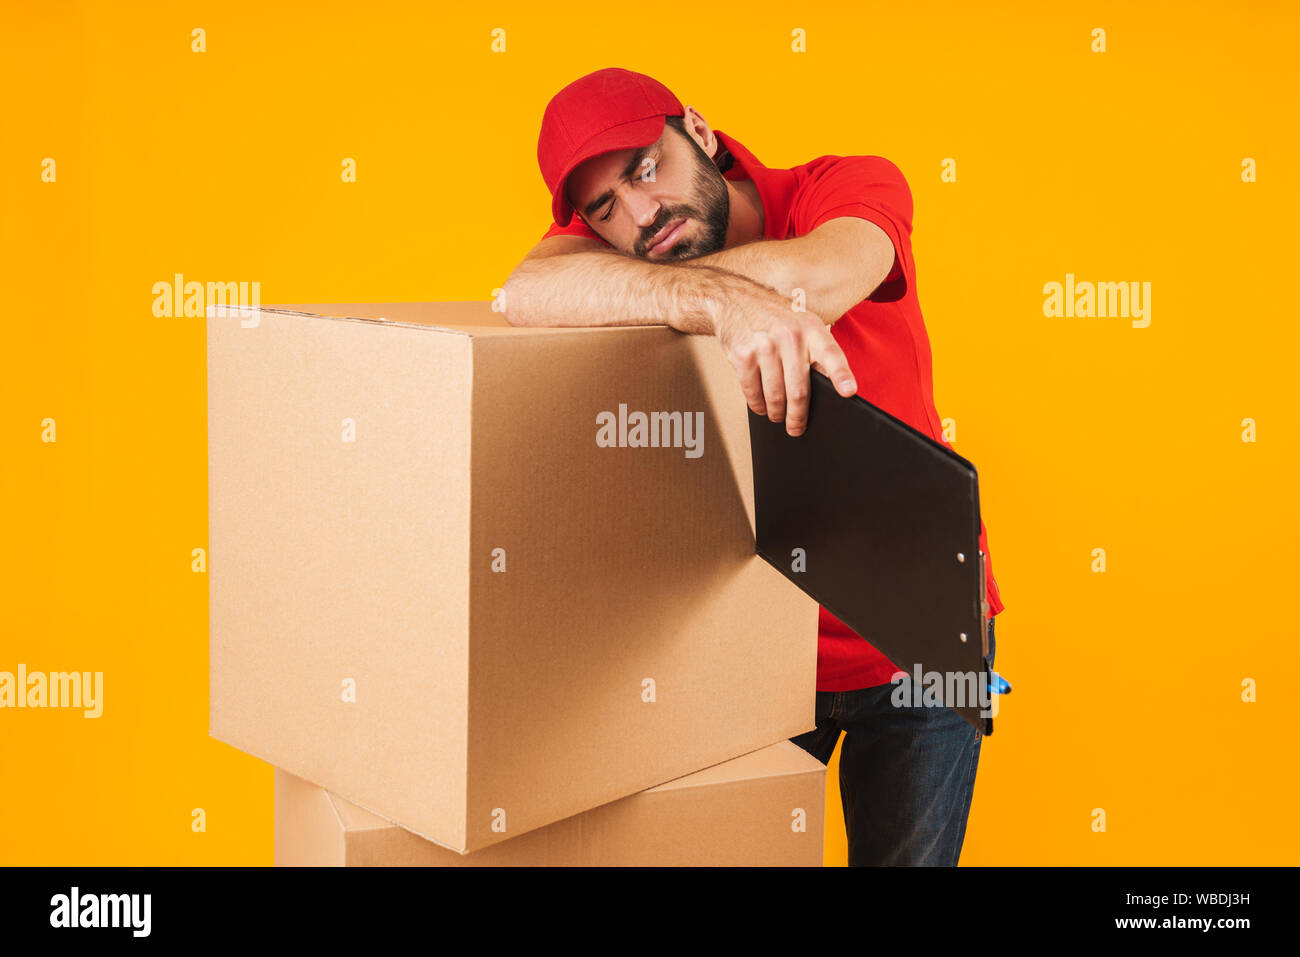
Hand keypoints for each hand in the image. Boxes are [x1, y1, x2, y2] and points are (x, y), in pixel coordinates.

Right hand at [711, 280, 857, 435]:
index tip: (848, 392)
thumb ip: (818, 353)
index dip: (841, 375)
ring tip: (777, 416)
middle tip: (797, 428)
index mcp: (812, 329)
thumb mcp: (804, 325)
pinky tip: (761, 405)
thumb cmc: (776, 318)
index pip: (831, 355)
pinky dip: (758, 405)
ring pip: (775, 396)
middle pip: (799, 390)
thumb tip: (834, 389)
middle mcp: (790, 336)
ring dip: (776, 413)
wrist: (736, 300)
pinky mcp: (743, 355)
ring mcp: (765, 345)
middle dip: (798, 416)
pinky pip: (752, 392)